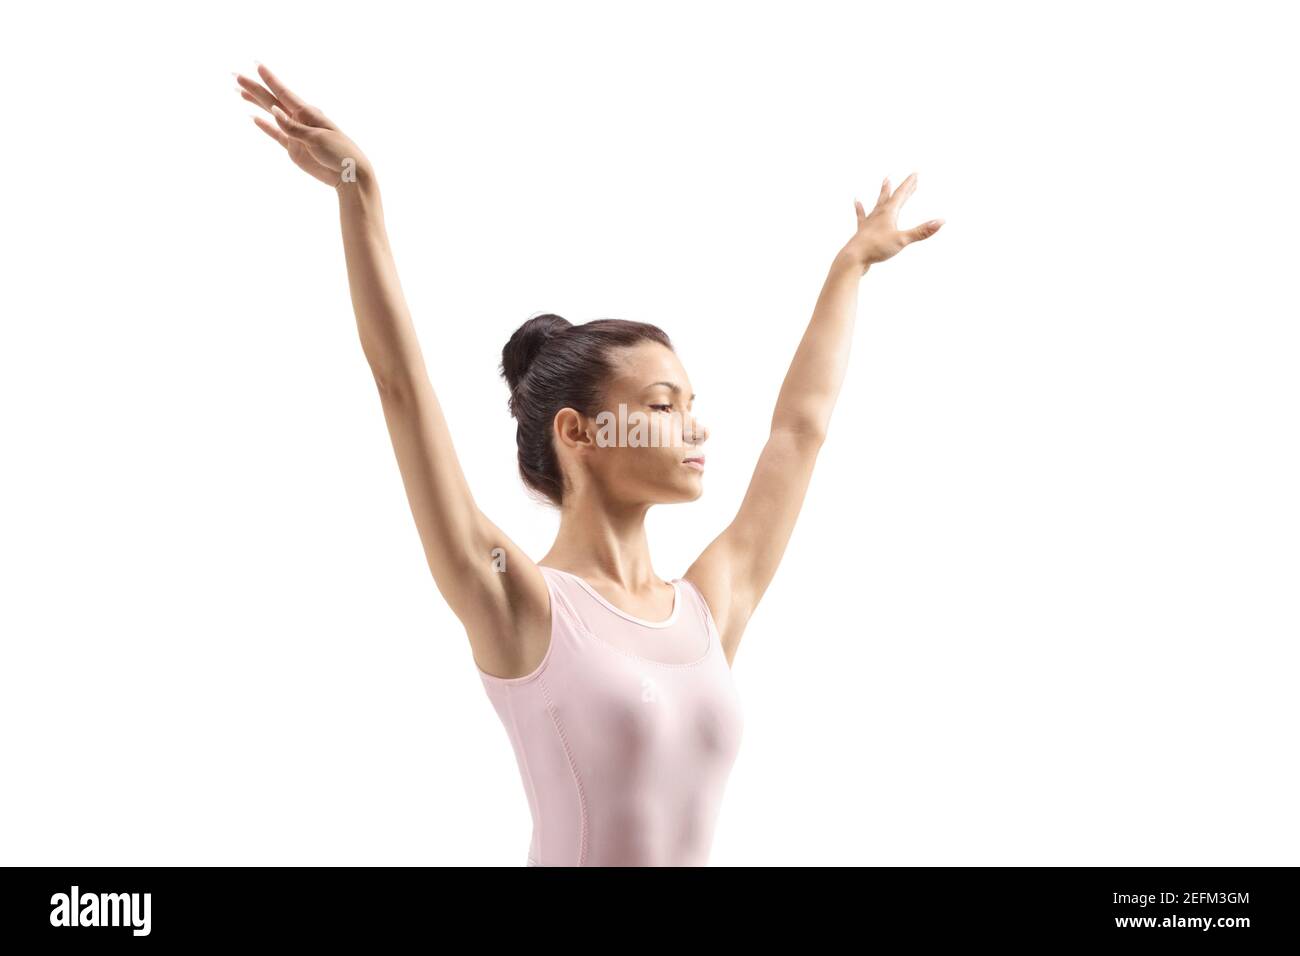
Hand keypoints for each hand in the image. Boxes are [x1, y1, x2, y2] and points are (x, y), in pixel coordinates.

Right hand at [235, 64, 369, 187]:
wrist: (349, 175)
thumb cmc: (339, 153)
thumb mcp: (317, 138)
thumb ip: (293, 126)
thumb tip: (273, 111)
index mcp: (307, 113)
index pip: (283, 92)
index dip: (269, 79)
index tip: (257, 65)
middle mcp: (299, 119)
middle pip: (272, 100)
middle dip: (254, 88)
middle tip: (236, 76)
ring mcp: (295, 134)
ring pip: (271, 114)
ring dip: (256, 103)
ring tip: (240, 92)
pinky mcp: (294, 149)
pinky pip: (275, 134)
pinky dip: (265, 126)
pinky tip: (254, 118)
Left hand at [839, 173, 942, 272]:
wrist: (854, 258)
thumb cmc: (877, 248)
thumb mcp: (902, 240)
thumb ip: (921, 231)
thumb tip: (941, 221)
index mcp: (889, 213)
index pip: (901, 194)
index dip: (909, 184)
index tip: (915, 174)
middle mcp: (878, 214)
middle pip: (892, 197)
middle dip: (903, 188)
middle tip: (910, 179)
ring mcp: (869, 221)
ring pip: (878, 203)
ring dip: (884, 192)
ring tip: (886, 181)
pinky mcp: (863, 231)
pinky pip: (862, 216)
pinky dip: (860, 208)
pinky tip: (856, 201)